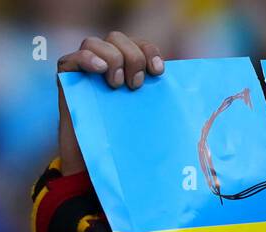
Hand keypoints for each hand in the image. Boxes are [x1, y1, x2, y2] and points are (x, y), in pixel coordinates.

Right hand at [55, 31, 164, 173]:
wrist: (98, 159)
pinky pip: (73, 57)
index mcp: (127, 67)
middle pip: (118, 37)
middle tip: (135, 86)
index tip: (158, 73)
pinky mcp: (67, 77)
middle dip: (132, 58)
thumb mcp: (149, 118)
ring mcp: (84, 68)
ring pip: (95, 42)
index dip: (150, 52)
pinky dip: (88, 59)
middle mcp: (105, 62)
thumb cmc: (127, 139)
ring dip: (112, 60)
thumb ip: (163, 104)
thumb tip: (197, 105)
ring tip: (116, 86)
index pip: (139, 44)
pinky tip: (101, 71)